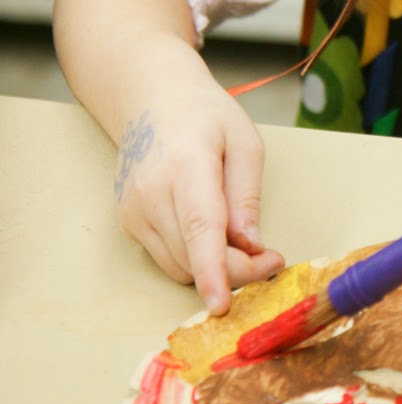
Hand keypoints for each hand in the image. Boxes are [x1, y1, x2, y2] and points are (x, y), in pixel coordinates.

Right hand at [112, 61, 283, 314]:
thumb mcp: (244, 142)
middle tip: (270, 258)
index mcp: (187, 165)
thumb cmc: (205, 115)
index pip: (200, 228)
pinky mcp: (128, 222)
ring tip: (243, 244)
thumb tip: (252, 245)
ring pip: (179, 266)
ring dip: (215, 268)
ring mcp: (134, 210)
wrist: (151, 99)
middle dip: (236, 270)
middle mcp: (152, 193)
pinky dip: (193, 258)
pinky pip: (167, 257)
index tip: (223, 304)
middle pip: (193, 257)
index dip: (214, 270)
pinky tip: (211, 234)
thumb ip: (247, 195)